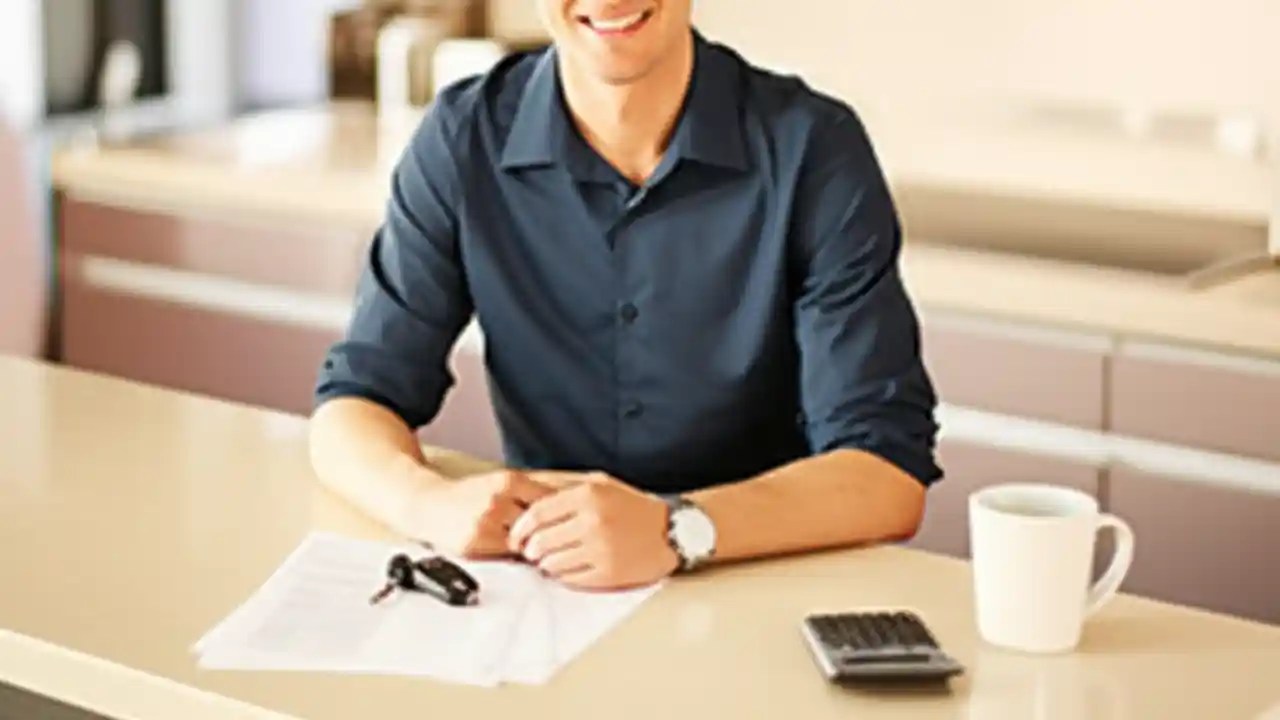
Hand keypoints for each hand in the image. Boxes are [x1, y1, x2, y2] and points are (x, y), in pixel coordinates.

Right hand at [411, 470, 554, 557]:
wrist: (428, 503)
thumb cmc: (469, 495)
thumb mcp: (499, 482)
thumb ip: (528, 493)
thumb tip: (566, 508)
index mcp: (507, 480)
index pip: (548, 501)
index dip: (558, 514)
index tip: (564, 522)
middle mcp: (497, 500)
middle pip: (538, 524)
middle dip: (545, 532)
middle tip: (551, 539)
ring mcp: (484, 523)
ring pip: (523, 542)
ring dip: (529, 546)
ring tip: (531, 546)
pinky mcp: (474, 544)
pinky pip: (504, 554)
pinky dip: (511, 553)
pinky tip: (510, 549)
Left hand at [508, 472, 678, 589]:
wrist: (670, 532)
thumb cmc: (631, 507)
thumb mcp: (601, 484)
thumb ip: (566, 488)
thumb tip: (529, 500)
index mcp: (588, 496)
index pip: (537, 514)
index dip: (520, 528)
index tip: (516, 536)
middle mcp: (593, 522)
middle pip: (540, 542)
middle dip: (530, 550)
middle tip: (532, 552)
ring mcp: (601, 550)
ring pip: (551, 564)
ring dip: (546, 564)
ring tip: (552, 560)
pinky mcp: (608, 574)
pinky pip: (569, 579)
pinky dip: (563, 576)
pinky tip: (570, 568)